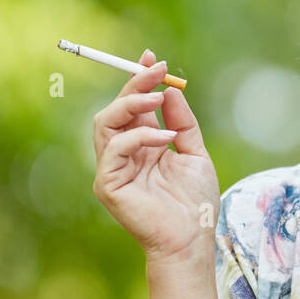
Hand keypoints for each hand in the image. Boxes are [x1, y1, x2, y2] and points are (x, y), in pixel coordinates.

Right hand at [92, 49, 218, 263]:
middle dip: (134, 84)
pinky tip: (165, 138)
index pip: (132, 107)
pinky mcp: (108, 184)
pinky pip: (115, 149)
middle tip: (157, 69)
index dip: (139, 80)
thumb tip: (171, 89)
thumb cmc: (195, 203)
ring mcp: (112, 169)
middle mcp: (123, 155)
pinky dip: (139, 137)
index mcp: (141, 146)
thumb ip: (182, 122)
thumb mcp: (194, 153)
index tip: (153, 59)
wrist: (192, 240)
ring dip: (131, 104)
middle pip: (115, 109)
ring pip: (105, 123)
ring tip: (158, 98)